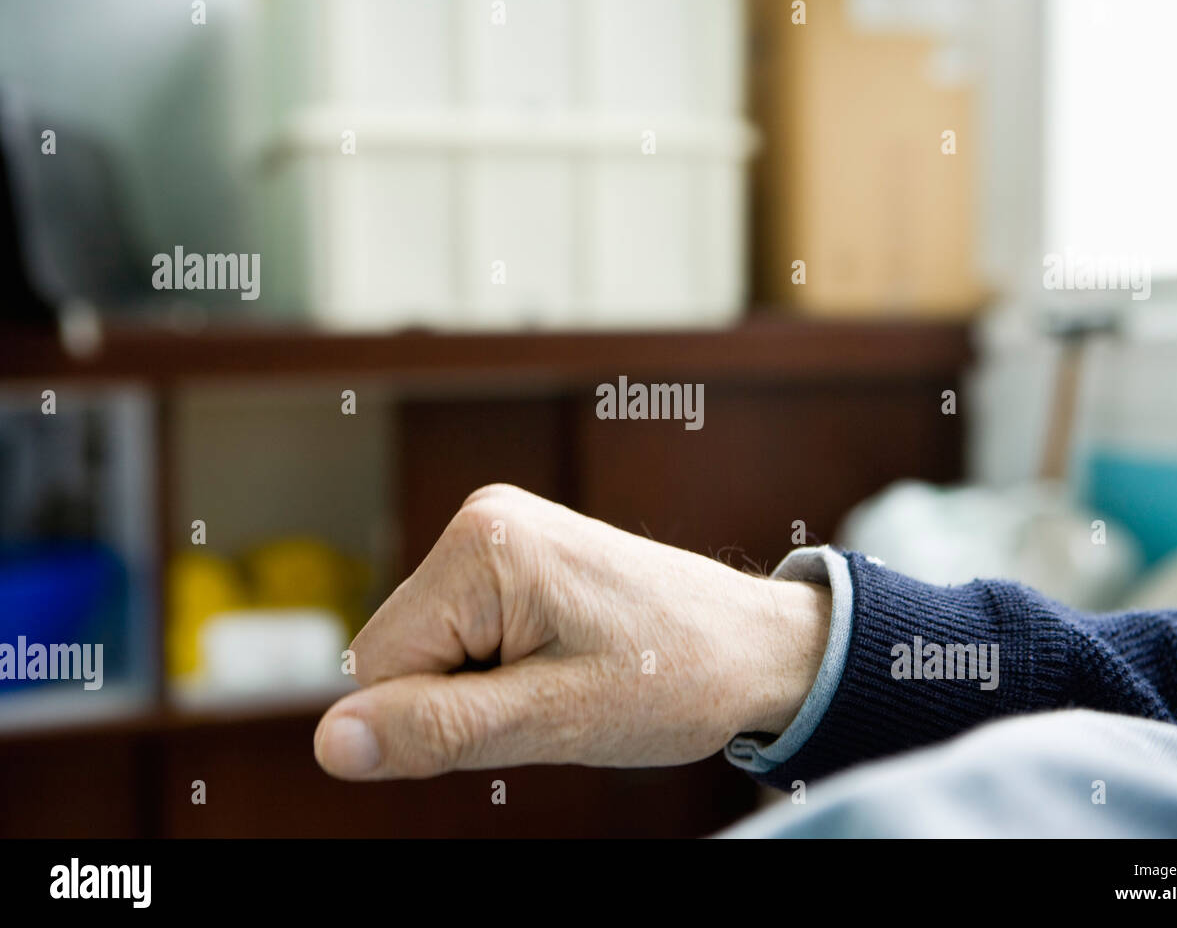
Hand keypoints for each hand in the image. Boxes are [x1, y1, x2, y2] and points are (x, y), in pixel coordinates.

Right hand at [314, 484, 829, 779]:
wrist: (756, 646)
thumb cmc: (675, 677)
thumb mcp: (553, 720)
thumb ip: (438, 729)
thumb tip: (331, 745)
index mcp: (481, 545)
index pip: (377, 665)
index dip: (435, 717)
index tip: (525, 710)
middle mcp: (481, 519)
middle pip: (400, 651)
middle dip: (460, 697)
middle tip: (553, 696)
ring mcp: (500, 530)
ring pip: (431, 646)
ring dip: (483, 684)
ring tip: (568, 676)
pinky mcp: (518, 551)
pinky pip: (466, 629)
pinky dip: (501, 663)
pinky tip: (564, 658)